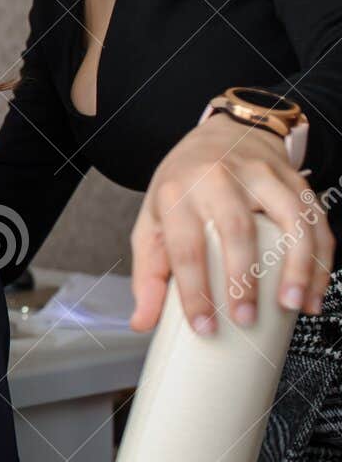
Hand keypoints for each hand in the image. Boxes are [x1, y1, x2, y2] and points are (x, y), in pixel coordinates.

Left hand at [130, 113, 332, 333]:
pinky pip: (315, 217)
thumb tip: (142, 322)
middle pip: (235, 229)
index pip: (185, 246)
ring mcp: (260, 174)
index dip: (194, 291)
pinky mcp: (292, 177)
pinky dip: (320, 255)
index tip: (204, 328)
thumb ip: (148, 273)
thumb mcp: (152, 221)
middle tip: (245, 319)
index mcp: (177, 192)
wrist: (220, 134)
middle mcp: (218, 179)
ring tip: (294, 306)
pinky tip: (314, 286)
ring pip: (289, 219)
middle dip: (244, 279)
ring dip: (297, 266)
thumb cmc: (183, 185)